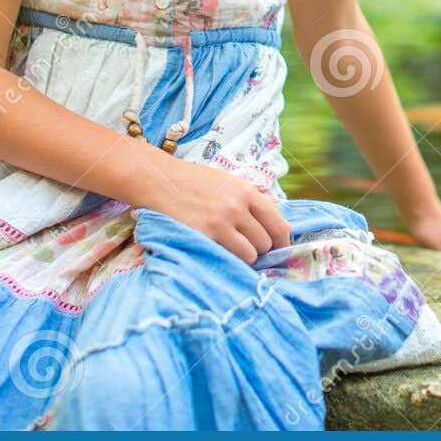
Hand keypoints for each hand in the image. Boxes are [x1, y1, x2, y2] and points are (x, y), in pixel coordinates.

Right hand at [151, 158, 290, 264]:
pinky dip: (227, 260)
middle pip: (266, 242)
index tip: (279, 248)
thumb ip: (252, 199)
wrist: (158, 180)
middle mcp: (237, 207)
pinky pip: (228, 258)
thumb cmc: (194, 182)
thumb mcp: (229, 182)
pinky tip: (219, 252)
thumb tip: (277, 220)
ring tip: (232, 250)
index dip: (282, 241)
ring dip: (244, 257)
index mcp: (247, 191)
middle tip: (248, 247)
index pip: (279, 224)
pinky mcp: (202, 236)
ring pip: (250, 254)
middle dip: (261, 249)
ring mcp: (220, 222)